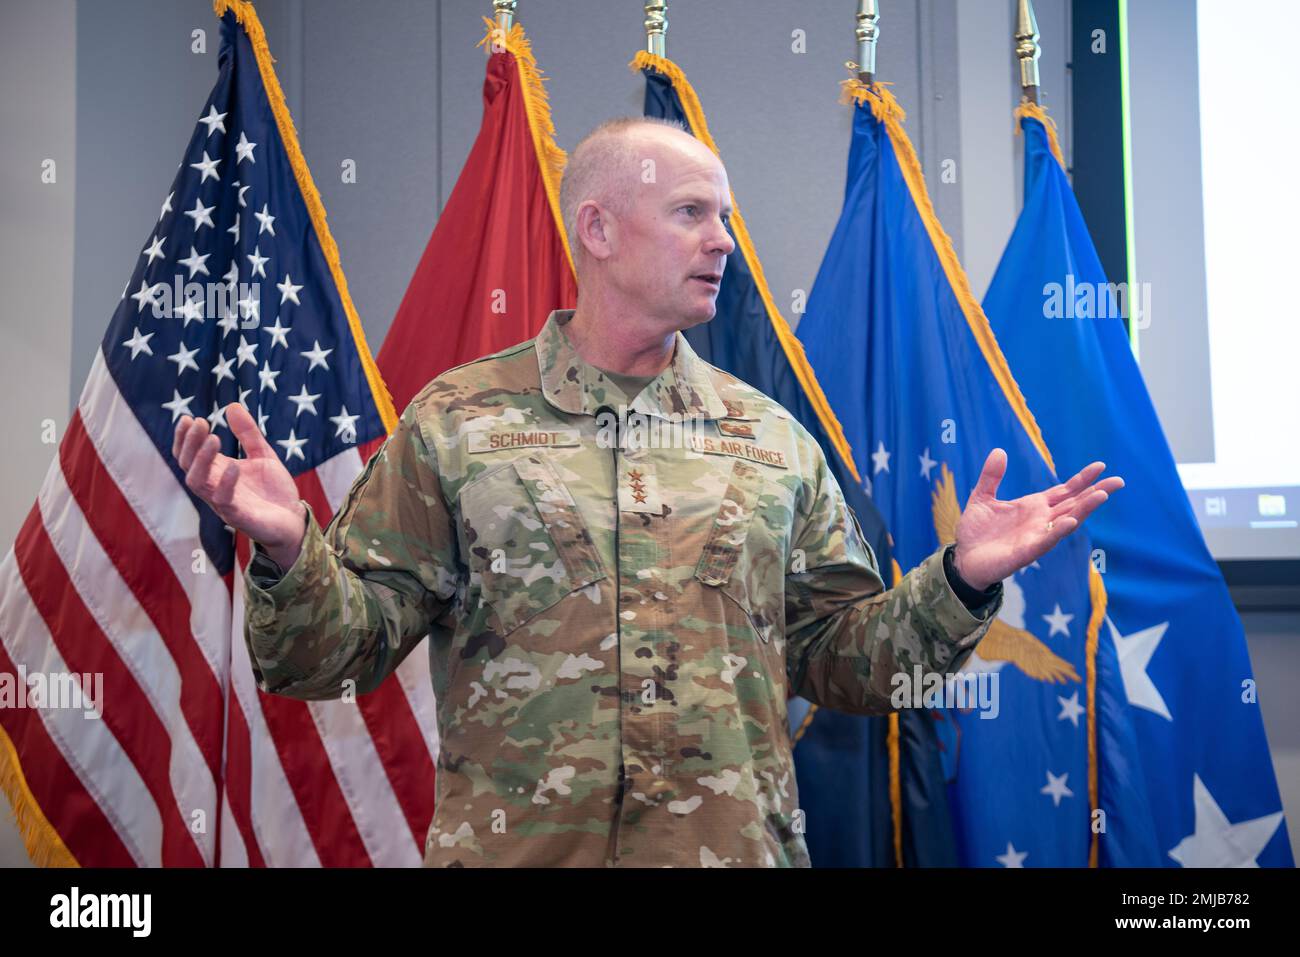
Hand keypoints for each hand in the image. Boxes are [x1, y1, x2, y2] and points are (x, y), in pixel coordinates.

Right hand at [173, 403, 306, 568]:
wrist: (294, 520)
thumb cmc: (273, 491)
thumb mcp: (262, 455)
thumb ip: (248, 433)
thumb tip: (232, 405)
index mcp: (216, 472)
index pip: (188, 454)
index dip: (184, 438)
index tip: (190, 417)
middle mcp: (214, 487)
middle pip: (187, 465)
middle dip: (190, 443)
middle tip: (201, 422)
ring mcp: (223, 502)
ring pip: (198, 483)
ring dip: (202, 460)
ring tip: (213, 438)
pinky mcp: (238, 516)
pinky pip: (224, 501)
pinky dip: (227, 483)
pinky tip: (235, 465)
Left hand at [952, 448, 1121, 589]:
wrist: (962, 559)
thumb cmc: (976, 531)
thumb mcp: (982, 497)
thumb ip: (991, 476)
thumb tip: (999, 450)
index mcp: (1034, 506)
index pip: (1064, 491)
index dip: (1082, 480)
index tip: (1100, 466)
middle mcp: (1040, 521)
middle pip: (1074, 504)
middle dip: (1095, 493)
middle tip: (1118, 481)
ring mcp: (1036, 537)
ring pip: (1066, 521)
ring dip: (1084, 509)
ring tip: (1102, 496)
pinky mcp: (1025, 552)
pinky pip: (1046, 541)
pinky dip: (1059, 531)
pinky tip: (1071, 521)